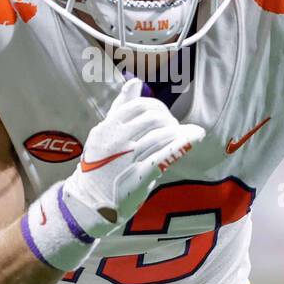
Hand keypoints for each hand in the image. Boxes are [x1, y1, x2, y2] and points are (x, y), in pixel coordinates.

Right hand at [62, 78, 204, 236]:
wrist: (87, 202)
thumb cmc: (98, 165)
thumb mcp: (103, 133)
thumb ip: (120, 107)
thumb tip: (135, 81)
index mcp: (108, 127)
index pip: (140, 106)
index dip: (157, 108)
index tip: (164, 116)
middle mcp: (117, 140)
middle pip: (153, 119)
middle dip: (169, 121)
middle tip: (174, 128)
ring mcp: (127, 159)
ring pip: (160, 135)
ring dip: (178, 132)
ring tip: (185, 135)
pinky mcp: (138, 177)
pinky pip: (164, 156)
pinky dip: (183, 143)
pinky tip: (196, 136)